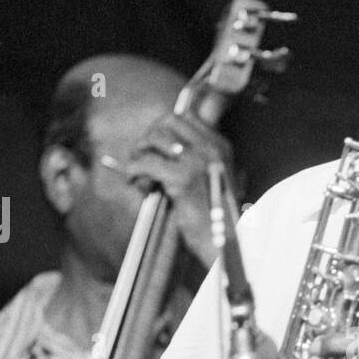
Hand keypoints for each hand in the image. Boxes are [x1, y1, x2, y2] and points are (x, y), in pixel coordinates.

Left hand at [119, 113, 232, 266]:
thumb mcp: (215, 181)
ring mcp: (197, 161)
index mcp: (220, 147)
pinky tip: (134, 181)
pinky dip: (134, 170)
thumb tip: (169, 149)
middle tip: (142, 154)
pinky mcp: (182, 178)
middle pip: (168, 120)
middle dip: (149, 135)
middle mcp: (210, 148)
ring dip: (139, 151)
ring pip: (155, 137)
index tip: (154, 143)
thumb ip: (199, 161)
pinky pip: (147, 162)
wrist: (224, 243)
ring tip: (137, 169)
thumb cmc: (217, 218)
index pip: (186, 116)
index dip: (164, 126)